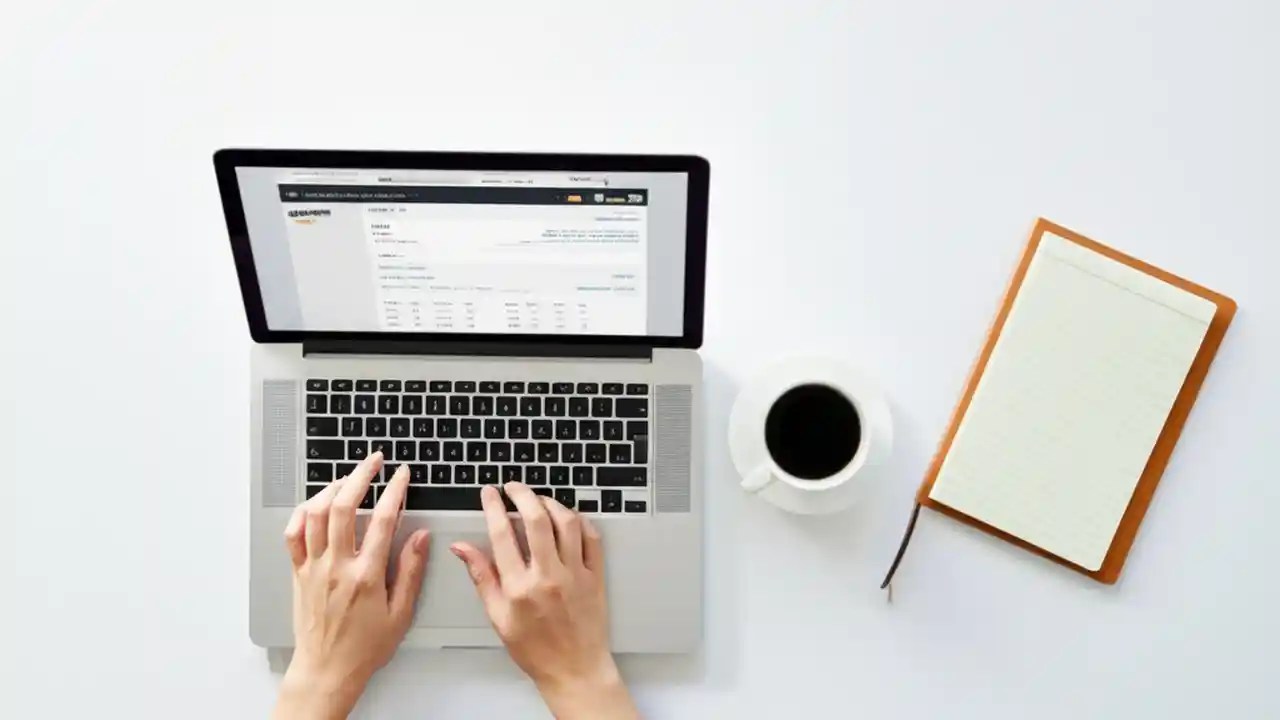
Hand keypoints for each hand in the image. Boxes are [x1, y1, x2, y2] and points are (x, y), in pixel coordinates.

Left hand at [272, 453, 429, 719]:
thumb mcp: (400, 613)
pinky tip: (315, 504)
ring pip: (315, 514)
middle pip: (344, 507)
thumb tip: (421, 537)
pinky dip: (302, 513)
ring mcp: (313, 568)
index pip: (383, 520)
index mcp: (366, 576)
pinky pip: (293, 534)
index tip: (402, 475)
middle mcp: (336, 567)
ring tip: (348, 478)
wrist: (327, 670)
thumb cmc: (364, 648)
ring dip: (332, 488)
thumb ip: (411, 571)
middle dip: (360, 475)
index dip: (394, 490)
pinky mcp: (298, 573)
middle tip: (374, 461)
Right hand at [452, 483, 638, 719]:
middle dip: (522, 494)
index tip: (489, 493)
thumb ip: (481, 577)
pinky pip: (592, 537)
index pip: (502, 534)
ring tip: (538, 500)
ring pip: (566, 522)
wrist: (574, 669)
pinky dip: (580, 521)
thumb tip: (462, 548)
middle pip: (536, 519)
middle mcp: (548, 576)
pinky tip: (568, 518)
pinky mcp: (596, 576)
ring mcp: (575, 574)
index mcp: (519, 587)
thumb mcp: (498, 616)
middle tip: (513, 487)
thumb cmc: (535, 649)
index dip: (493, 506)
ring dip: (550, 503)